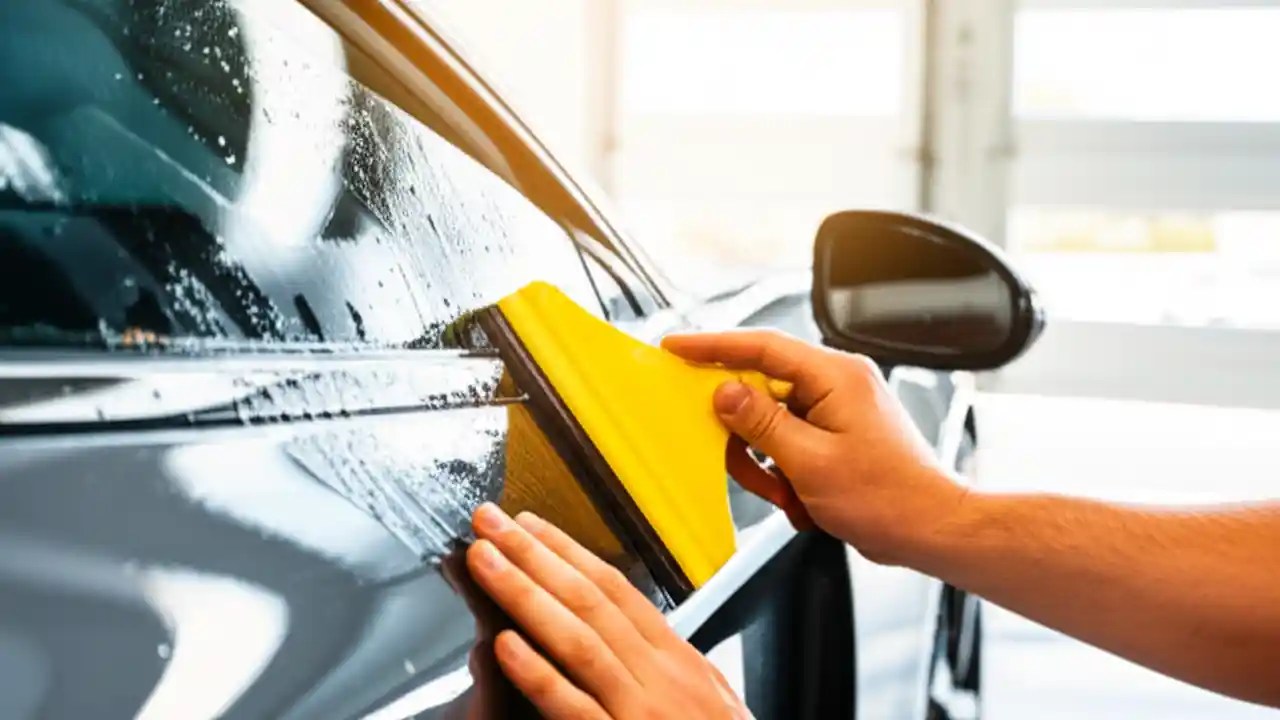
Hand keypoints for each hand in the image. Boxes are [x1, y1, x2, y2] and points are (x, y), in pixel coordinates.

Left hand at [467, 503, 751, 719]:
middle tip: (487, 521)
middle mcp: (663, 679)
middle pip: (590, 602)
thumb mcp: (710, 705)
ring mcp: (643, 714)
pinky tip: (505, 646)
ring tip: (484, 562)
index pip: (616, 590)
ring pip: (578, 641)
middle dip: (534, 556)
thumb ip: (671, 670)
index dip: (568, 552)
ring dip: (525, 596)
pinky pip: (575, 710)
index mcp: (678, 663)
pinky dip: (540, 675)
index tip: (527, 525)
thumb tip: (639, 634)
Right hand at [663, 330, 964, 564]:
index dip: (713, 346)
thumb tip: (725, 393)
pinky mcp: (836, 436)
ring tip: (781, 492)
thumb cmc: (889, 497)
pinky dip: (783, 471)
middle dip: (742, 430)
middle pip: (762, 388)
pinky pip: (789, 442)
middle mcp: (838, 384)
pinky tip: (798, 499)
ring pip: (771, 422)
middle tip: (725, 453)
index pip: (762, 346)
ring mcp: (838, 410)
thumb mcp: (810, 461)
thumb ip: (761, 423)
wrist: (930, 528)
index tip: (677, 349)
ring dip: (765, 461)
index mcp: (835, 376)